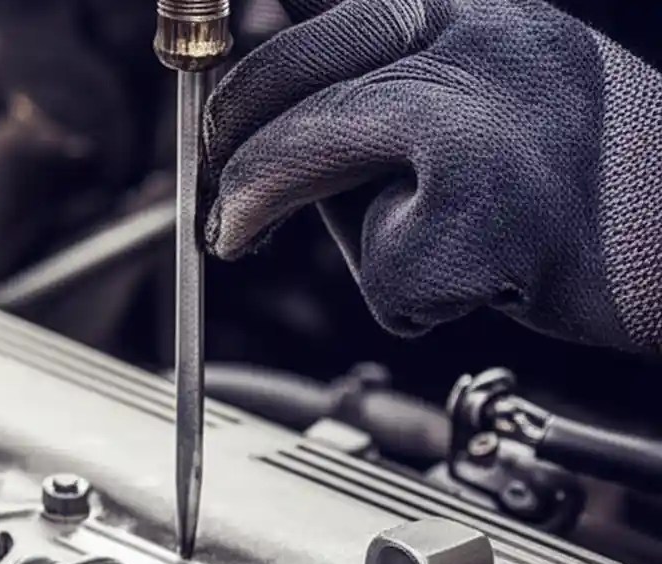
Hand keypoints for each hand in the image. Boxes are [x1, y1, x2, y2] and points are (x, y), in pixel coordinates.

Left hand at [203, 0, 661, 351]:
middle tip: (221, 207)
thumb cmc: (586, 181)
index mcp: (471, 9)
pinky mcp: (486, 216)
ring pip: (314, 155)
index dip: (247, 82)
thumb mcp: (487, 92)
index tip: (215, 126)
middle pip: (295, 75)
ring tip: (308, 239)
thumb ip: (381, 92)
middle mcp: (483, 44)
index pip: (320, 24)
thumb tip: (262, 122)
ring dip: (277, 207)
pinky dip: (407, 297)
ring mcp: (486, 124)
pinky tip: (473, 280)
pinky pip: (386, 269)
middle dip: (232, 148)